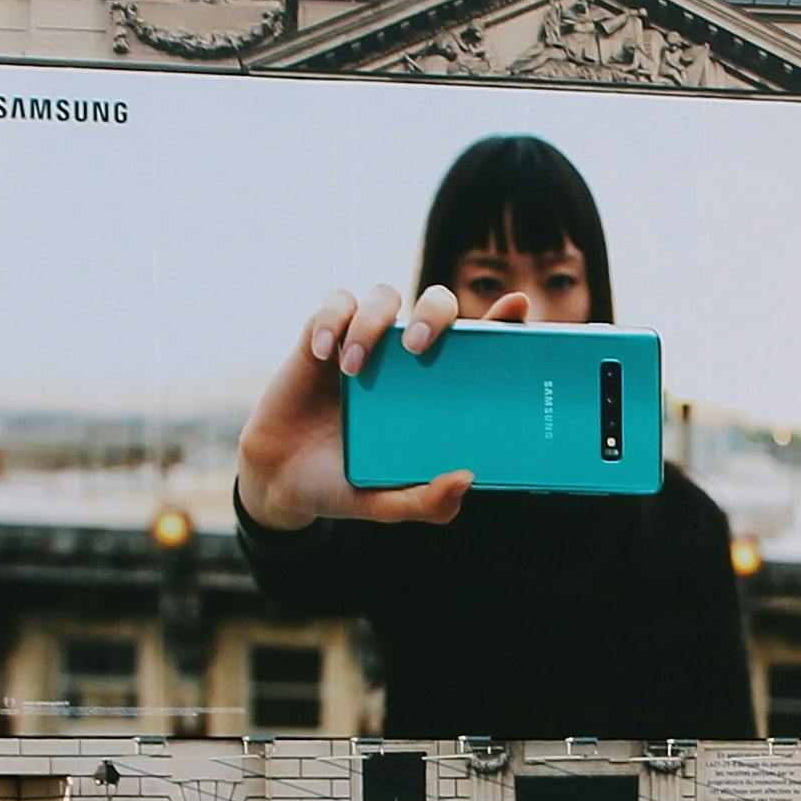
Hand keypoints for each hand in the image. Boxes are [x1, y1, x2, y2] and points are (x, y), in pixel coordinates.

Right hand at [237, 280, 509, 534]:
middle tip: (418, 348)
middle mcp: (404, 358)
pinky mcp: (323, 337)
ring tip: (352, 369)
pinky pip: (335, 304)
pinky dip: (332, 321)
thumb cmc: (343, 484)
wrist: (282, 480)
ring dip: (373, 322)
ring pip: (384, 296)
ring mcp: (365, 343)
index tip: (518, 306)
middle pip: (436, 304)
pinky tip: (324, 355)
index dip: (503, 319)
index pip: (477, 344)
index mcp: (433, 389)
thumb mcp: (386, 504)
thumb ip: (426, 502)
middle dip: (434, 313)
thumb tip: (466, 479)